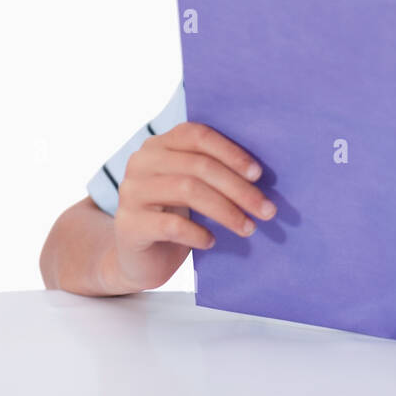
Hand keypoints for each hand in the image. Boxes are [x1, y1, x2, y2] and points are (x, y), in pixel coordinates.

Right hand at [111, 122, 276, 290]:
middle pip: (199, 165)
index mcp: (160, 145)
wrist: (140, 259)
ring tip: (249, 228)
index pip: (198, 135)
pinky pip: (171, 225)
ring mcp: (131, 192)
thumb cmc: (176, 217)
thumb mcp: (194, 189)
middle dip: (238, 188)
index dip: (231, 152)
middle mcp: (142, 161)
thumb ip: (214, 173)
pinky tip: (212, 242)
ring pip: (187, 190)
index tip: (259, 174)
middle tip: (267, 210)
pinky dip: (198, 233)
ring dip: (226, 211)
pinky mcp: (128, 225)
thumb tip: (261, 173)